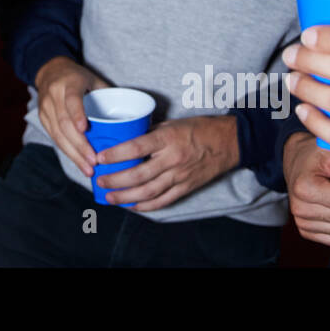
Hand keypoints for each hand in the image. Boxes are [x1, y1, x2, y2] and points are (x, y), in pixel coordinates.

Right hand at [35, 56, 108, 175]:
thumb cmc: (77, 77)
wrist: (50, 71)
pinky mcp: (43, 119)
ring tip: (88, 169)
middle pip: (64, 123)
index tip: (85, 130)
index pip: (71, 100)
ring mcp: (46, 108)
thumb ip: (109, 95)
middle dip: (79, 145)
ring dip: (74, 154)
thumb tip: (131, 117)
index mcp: (69, 83)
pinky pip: (55, 138)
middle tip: (94, 161)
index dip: (77, 115)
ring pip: (58, 135)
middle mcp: (54, 95)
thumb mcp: (94, 79)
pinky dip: (68, 152)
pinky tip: (79, 162)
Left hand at [94, 115, 238, 210]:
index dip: (116, 155)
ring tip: (110, 197)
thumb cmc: (199, 129)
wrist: (229, 142)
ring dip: (126, 197)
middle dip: (115, 180)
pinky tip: (132, 206)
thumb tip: (127, 138)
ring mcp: (180, 176)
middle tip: (99, 181)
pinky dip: (146, 206)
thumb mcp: (172, 124)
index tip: (100, 158)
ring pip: (148, 191)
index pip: (136, 148)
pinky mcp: (186, 187)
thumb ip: (150, 132)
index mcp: (167, 139)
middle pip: (138, 174)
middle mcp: (172, 159)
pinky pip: (163, 200)